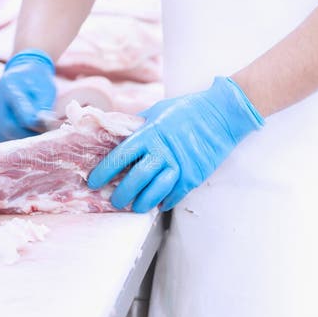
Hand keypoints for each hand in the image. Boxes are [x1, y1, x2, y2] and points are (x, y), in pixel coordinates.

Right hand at [0, 50, 56, 141]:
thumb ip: (44, 107)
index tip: (47, 127)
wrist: (22, 75)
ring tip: (33, 131)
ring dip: (20, 139)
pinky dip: (10, 139)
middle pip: (10, 127)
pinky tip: (21, 133)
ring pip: (2, 135)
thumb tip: (44, 124)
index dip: (36, 125)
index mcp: (10, 85)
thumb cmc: (37, 83)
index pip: (21, 112)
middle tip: (42, 132)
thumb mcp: (46, 89)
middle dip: (28, 134)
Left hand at [88, 77, 263, 212]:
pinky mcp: (194, 175)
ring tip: (135, 206)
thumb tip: (117, 134)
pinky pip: (175, 195)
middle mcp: (162, 151)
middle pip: (135, 179)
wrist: (222, 114)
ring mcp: (179, 165)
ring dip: (141, 203)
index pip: (120, 156)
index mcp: (149, 134)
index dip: (104, 172)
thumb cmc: (188, 110)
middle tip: (114, 201)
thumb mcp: (157, 111)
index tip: (94, 182)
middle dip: (121, 194)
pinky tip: (159, 204)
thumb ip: (138, 126)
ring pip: (155, 192)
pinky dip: (165, 202)